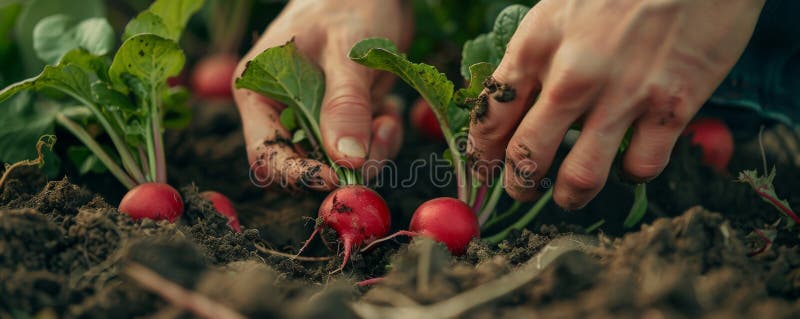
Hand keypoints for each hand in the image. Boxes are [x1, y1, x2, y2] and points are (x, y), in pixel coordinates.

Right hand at [233, 0, 410, 190]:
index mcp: (260, 93)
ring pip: (338, 162)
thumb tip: (345, 161)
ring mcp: (315, 117)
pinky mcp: (345, 119)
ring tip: (388, 120)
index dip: (298, 174)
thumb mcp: (348, 54)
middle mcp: (283, 111)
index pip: (266, 154)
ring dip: (370, 153)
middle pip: (304, 166)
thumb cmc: (351, 6)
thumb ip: (345, 105)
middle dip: (343, 165)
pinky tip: (390, 112)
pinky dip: (381, 138)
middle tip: (377, 146)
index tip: (338, 177)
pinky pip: (361, 149)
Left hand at [468, 0, 764, 208]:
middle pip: (526, 155)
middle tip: (521, 190)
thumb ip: (534, 56)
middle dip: (518, 184)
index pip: (490, 117)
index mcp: (535, 45)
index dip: (482, 153)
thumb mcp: (558, 8)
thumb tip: (514, 105)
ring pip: (579, 176)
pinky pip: (641, 166)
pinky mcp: (671, 107)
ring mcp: (622, 94)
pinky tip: (628, 163)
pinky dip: (631, 174)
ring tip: (567, 197)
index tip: (485, 167)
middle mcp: (571, 75)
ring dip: (568, 196)